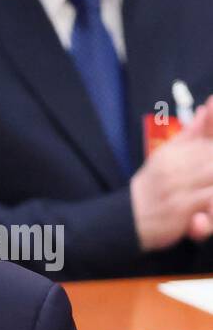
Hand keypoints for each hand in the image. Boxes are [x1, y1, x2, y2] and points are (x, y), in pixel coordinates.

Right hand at [131, 97, 212, 248]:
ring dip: (212, 181)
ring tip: (209, 184)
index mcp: (172, 153)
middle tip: (209, 173)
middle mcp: (173, 168)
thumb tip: (204, 109)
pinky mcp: (179, 209)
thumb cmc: (150, 189)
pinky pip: (208, 198)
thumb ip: (189, 135)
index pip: (208, 142)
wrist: (126, 220)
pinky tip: (208, 205)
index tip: (210, 159)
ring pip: (212, 174)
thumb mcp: (164, 157)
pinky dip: (212, 201)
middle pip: (211, 156)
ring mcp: (176, 188)